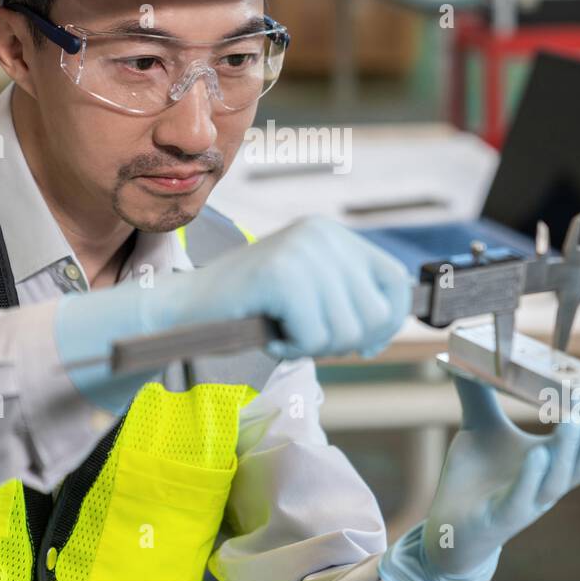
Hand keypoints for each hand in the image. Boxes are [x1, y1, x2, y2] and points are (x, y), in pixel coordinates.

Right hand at [53, 216, 412, 410]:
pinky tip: (268, 333)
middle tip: (301, 333)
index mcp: (331, 233)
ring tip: (281, 329)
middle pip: (374, 313)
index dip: (387, 321)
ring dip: (312, 345)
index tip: (364, 344)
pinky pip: (314, 336)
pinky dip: (290, 347)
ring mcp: (301, 250)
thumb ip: (347, 299)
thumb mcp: (309, 294)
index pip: (394, 281)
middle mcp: (321, 233)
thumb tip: (386, 327)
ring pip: (346, 330)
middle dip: (341, 340)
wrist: (185, 310)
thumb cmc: (248, 310)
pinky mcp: (282, 274)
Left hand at [379, 374, 579, 580]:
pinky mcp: (499, 518)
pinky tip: (536, 455)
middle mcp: (545, 485)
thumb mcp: (479, 427)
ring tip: (574, 418)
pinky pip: (520, 499)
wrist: (448, 525)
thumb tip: (469, 353)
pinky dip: (531, 479)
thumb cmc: (473, 476)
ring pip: (557, 480)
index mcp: (549, 463)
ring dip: (568, 449)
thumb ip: (479, 392)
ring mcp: (526, 504)